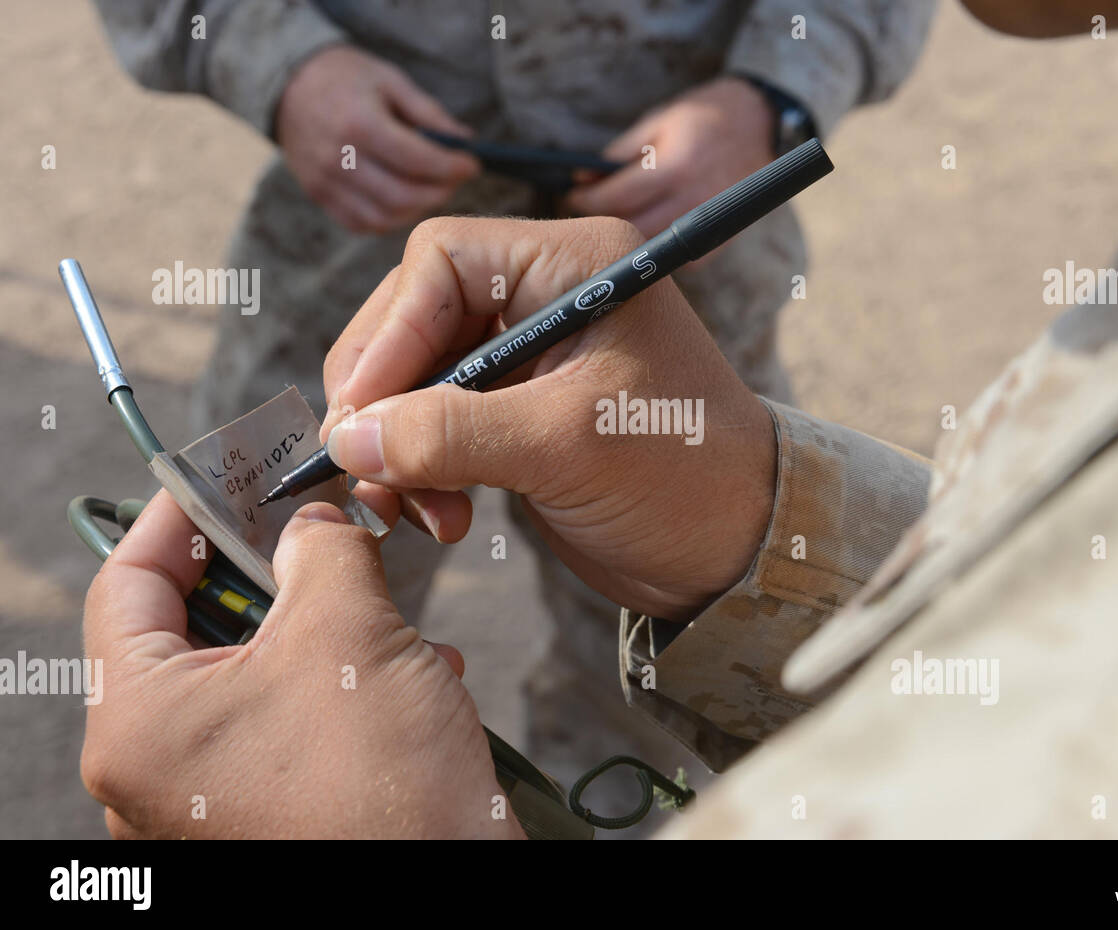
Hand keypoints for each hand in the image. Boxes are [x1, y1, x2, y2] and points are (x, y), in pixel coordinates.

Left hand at [80, 491, 520, 838]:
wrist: (450, 889)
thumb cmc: (382, 782)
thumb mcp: (349, 628)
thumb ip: (318, 549)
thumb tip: (312, 524)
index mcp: (137, 725)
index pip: (124, 584)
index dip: (177, 515)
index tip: (222, 473)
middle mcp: (152, 774)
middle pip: (190, 632)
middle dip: (267, 572)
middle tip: (311, 527)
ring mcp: (206, 804)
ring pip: (248, 678)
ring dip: (319, 629)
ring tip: (385, 612)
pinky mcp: (264, 818)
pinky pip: (281, 726)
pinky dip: (338, 686)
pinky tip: (409, 672)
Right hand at [275, 45, 479, 233]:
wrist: (289, 85)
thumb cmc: (346, 78)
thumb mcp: (390, 80)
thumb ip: (428, 113)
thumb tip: (464, 142)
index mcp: (358, 123)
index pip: (417, 160)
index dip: (452, 167)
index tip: (472, 164)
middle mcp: (337, 158)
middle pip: (403, 196)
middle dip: (440, 192)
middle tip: (456, 179)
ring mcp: (324, 182)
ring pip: (385, 217)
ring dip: (418, 209)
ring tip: (432, 188)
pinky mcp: (318, 196)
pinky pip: (362, 224)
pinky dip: (391, 219)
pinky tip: (405, 200)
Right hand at [320, 216, 777, 620]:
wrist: (736, 551)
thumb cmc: (682, 477)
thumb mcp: (566, 446)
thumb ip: (452, 434)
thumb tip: (351, 437)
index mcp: (576, 265)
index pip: (443, 260)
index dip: (390, 332)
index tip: (362, 412)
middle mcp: (549, 296)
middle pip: (418, 317)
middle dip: (386, 396)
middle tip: (364, 463)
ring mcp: (531, 357)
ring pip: (420, 377)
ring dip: (399, 443)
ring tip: (413, 508)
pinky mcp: (519, 412)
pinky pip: (439, 423)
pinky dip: (421, 467)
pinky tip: (438, 516)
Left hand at [564, 77, 774, 238]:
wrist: (758, 125)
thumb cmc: (703, 120)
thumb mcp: (658, 122)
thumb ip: (620, 152)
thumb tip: (583, 178)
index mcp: (677, 166)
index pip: (617, 197)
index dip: (587, 198)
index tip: (572, 194)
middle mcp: (694, 199)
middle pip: (630, 227)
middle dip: (602, 219)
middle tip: (587, 208)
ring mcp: (709, 224)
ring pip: (651, 246)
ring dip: (626, 235)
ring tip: (615, 216)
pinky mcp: (718, 241)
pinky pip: (676, 256)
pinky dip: (657, 245)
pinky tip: (648, 227)